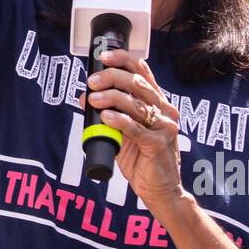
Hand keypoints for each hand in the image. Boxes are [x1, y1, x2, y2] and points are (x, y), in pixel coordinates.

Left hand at [83, 48, 186, 209]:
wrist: (161, 191)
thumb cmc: (142, 161)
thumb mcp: (123, 133)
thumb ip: (108, 114)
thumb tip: (84, 96)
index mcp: (158, 103)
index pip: (143, 72)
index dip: (124, 60)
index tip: (104, 57)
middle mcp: (164, 111)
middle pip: (138, 83)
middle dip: (112, 78)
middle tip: (92, 82)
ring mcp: (164, 127)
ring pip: (136, 103)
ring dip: (112, 97)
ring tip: (93, 99)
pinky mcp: (158, 144)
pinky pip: (136, 128)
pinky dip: (119, 120)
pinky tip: (105, 116)